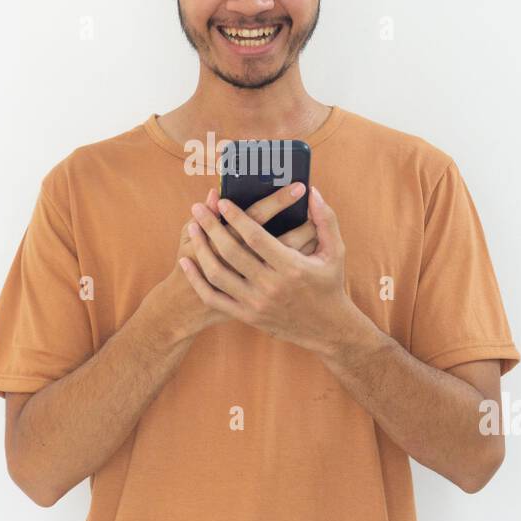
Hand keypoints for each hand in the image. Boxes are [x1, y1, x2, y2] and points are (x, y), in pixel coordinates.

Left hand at [156, 185, 321, 341]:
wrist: (327, 329)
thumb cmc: (330, 283)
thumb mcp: (335, 251)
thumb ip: (325, 219)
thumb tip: (313, 191)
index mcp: (292, 267)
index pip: (256, 237)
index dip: (237, 218)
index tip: (222, 201)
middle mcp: (271, 287)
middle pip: (231, 252)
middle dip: (211, 226)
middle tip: (198, 207)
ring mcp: (256, 304)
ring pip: (217, 274)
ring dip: (200, 249)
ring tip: (192, 227)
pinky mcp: (247, 316)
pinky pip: (213, 297)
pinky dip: (196, 279)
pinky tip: (186, 261)